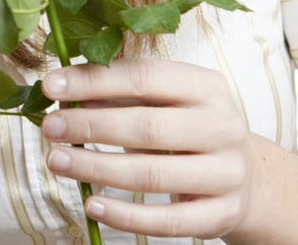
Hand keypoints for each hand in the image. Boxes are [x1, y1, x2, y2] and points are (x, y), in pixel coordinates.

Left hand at [41, 58, 260, 240]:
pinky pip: (166, 221)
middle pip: (146, 126)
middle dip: (90, 126)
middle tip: (50, 127)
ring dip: (96, 169)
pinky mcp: (220, 214)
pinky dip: (124, 215)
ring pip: (151, 173)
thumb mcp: (165, 100)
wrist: (247, 176)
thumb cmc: (189, 128)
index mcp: (205, 86)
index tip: (52, 85)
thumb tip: (65, 89)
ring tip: (57, 161)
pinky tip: (91, 204)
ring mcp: (225, 173)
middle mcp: (221, 126)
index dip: (94, 80)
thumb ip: (120, 92)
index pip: (143, 76)